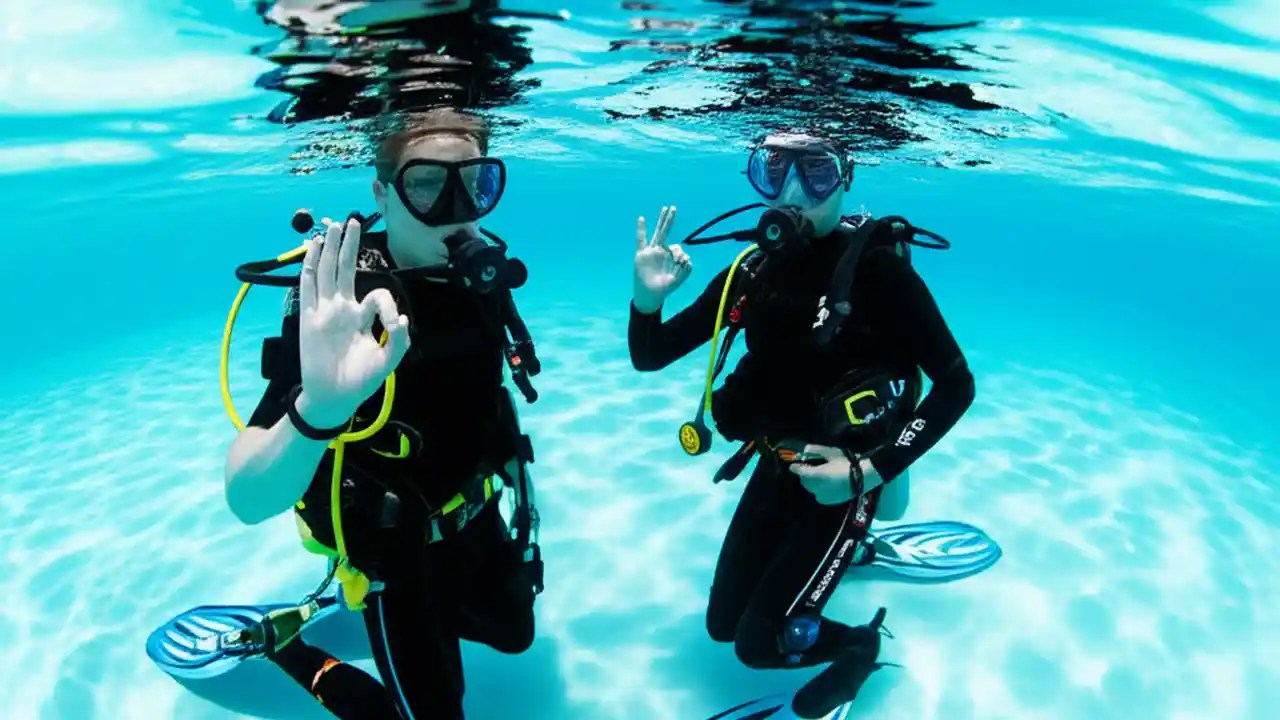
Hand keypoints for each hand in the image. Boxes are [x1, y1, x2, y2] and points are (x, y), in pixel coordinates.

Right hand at [296, 217, 411, 427]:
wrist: (334, 397)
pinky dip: (310, 266)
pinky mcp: (310, 319)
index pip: (376, 295)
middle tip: (351, 221)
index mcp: (363, 318)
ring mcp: (325, 312)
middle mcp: (343, 310)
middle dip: (349, 246)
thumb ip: (399, 340)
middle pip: (346, 270)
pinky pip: (309, 287)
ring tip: (333, 226)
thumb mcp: (388, 361)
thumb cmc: (361, 380)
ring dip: (330, 249)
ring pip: (327, 272)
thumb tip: (403, 318)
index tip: (393, 323)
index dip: (386, 303)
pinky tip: (313, 248)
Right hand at [633, 205, 691, 312]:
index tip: (680, 262)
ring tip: (665, 208)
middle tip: (673, 207)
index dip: (680, 254)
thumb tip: (686, 257)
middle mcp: (660, 251)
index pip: (677, 247)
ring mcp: (650, 252)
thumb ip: (686, 270)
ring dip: (661, 220)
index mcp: (669, 257)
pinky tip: (642, 219)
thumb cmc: (663, 289)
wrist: (649, 296)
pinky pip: (641, 240)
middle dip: (670, 220)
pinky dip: (641, 230)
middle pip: (665, 232)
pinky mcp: (641, 255)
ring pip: (657, 232)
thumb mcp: (678, 280)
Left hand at [787, 443, 883, 505]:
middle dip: (804, 475)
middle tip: (809, 468)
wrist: (864, 477)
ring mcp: (822, 496)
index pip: (799, 471)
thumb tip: (804, 449)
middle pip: (804, 481)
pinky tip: (826, 484)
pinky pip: (819, 495)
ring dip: (811, 483)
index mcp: (815, 475)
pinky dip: (819, 490)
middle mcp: (816, 488)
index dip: (795, 467)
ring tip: (818, 476)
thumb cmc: (846, 462)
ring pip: (811, 489)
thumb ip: (815, 450)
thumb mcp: (831, 452)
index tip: (793, 464)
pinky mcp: (829, 501)